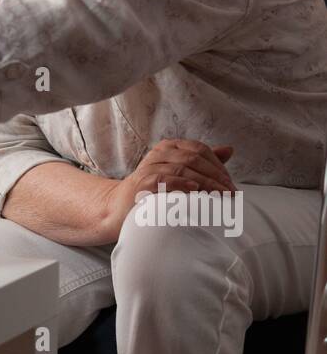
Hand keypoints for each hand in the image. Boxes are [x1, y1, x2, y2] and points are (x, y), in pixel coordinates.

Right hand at [102, 139, 235, 239]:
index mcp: (170, 147)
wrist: (121, 206)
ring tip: (221, 196)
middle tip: (231, 193)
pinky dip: (182, 183)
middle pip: (194, 158)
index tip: (231, 183)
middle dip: (216, 176)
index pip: (200, 149)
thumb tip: (229, 150)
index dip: (218, 165)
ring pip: (183, 168)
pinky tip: (195, 190)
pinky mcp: (142, 182)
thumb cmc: (155, 190)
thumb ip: (203, 161)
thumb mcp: (179, 172)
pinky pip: (165, 179)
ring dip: (206, 183)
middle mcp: (160, 153)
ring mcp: (149, 166)